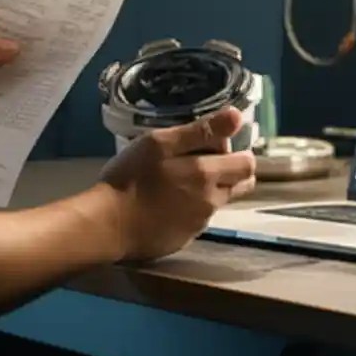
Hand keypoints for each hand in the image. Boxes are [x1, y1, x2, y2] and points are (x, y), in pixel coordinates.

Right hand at [99, 106, 256, 262]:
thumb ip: (200, 131)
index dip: (236, 152)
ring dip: (210, 190)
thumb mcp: (160, 143)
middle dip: (231, 172)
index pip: (247, 164)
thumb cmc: (130, 178)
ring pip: (219, 202)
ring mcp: (199, 223)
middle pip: (241, 185)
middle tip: (203, 163)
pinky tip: (167, 204)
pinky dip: (191, 209)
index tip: (215, 146)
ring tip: (178, 183)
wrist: (107, 226)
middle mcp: (212, 201)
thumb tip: (237, 116)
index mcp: (208, 174)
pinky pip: (199, 219)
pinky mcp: (185, 239)